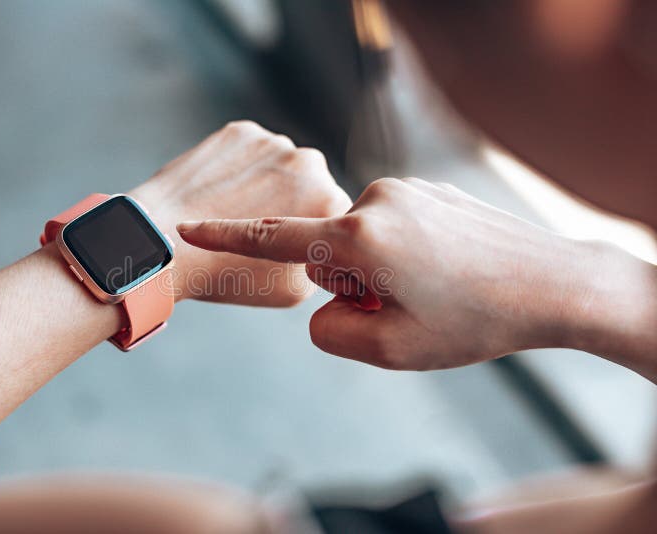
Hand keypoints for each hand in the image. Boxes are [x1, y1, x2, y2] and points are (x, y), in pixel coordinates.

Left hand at [129, 120, 350, 306]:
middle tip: (259, 230)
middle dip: (294, 203)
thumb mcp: (294, 290)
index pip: (337, 216)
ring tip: (234, 211)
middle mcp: (310, 164)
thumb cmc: (227, 274)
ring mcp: (273, 143)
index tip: (286, 247)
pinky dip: (241, 167)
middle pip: (312, 185)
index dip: (313, 233)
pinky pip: (252, 150)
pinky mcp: (241, 131)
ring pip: (281, 165)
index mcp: (329, 203)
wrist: (163, 244)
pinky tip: (220, 193)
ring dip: (269, 182)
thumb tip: (328, 249)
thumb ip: (325, 262)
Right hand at [177, 177, 656, 373]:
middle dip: (351, 286)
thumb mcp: (391, 349)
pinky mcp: (431, 189)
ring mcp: (408, 190)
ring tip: (433, 290)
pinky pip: (394, 226)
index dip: (227, 237)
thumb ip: (331, 330)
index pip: (277, 240)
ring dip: (381, 271)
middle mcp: (378, 201)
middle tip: (402, 308)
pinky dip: (405, 254)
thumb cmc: (474, 322)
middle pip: (330, 253)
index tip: (186, 225)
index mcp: (361, 238)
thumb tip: (322, 303)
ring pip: (365, 241)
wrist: (555, 283)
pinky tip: (448, 270)